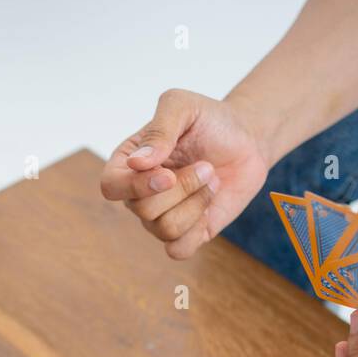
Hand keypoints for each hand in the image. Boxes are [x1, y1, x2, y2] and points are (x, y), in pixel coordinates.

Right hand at [100, 88, 269, 258]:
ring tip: (211, 180)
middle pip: (143, 210)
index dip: (136, 186)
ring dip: (196, 203)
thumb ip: (159, 130)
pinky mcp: (185, 234)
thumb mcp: (183, 107)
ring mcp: (160, 217)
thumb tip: (137, 163)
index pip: (111, 186)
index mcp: (128, 163)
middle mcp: (139, 194)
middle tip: (206, 167)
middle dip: (182, 189)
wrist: (246, 141)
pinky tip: (209, 206)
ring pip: (164, 229)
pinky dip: (198, 230)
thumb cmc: (210, 121)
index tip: (169, 174)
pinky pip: (178, 249)